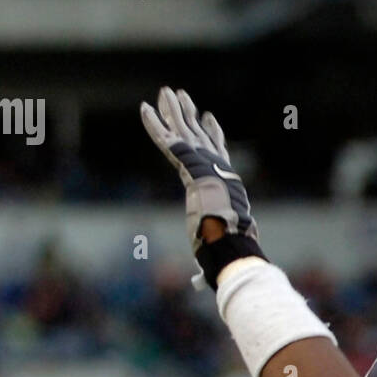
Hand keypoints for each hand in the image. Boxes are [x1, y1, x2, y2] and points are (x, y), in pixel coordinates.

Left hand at [140, 86, 258, 255]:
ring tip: (167, 92)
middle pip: (200, 136)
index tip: (209, 119)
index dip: (213, 135)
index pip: (218, 153)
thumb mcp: (216, 254)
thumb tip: (200, 285)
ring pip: (185, 132)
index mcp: (226, 184)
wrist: (231, 241)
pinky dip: (154, 126)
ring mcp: (204, 166)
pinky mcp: (189, 167)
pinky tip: (144, 109)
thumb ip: (204, 266)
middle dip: (190, 116)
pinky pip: (168, 142)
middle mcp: (217, 170)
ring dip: (173, 111)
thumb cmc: (229, 250)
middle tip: (181, 97)